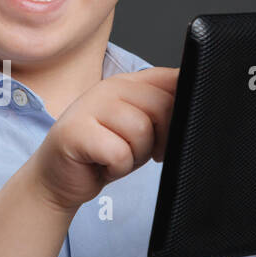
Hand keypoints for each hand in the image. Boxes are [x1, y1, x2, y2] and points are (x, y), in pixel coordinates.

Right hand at [28, 67, 178, 212]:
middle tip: (137, 150)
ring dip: (134, 156)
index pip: (172, 79)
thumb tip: (196, 103)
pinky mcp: (75, 132)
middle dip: (158, 139)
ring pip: (141, 132)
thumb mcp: (140, 128)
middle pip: (162, 107)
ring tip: (116, 156)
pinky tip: (102, 165)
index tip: (170, 131)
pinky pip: (119, 153)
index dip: (182, 108)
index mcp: (127, 82)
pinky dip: (116, 168)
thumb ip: (163, 109)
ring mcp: (88, 107)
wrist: (58, 177)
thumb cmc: (103, 152)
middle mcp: (108, 87)